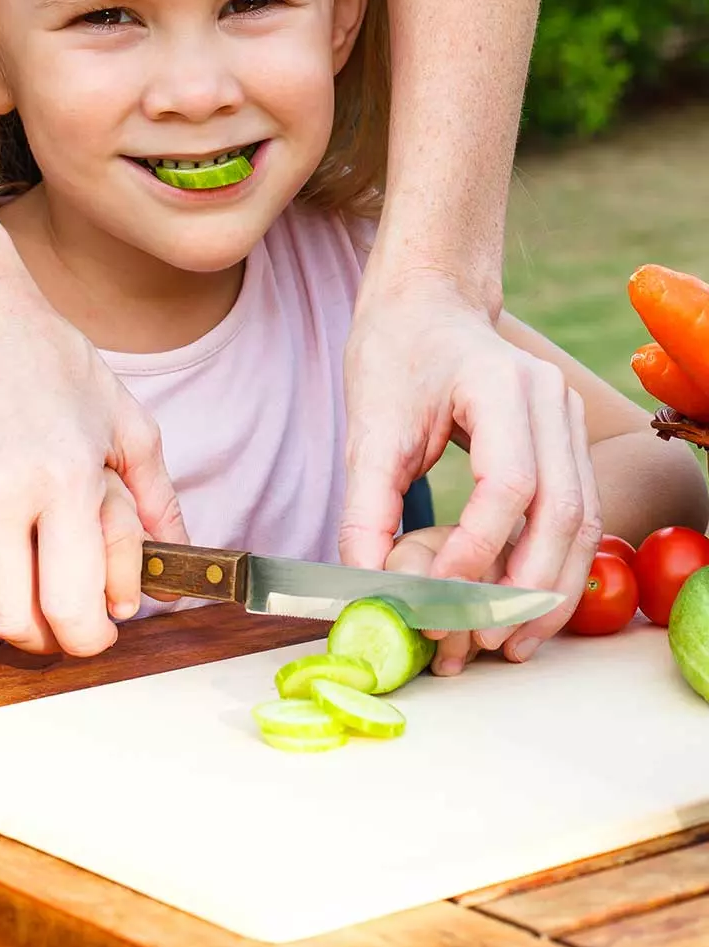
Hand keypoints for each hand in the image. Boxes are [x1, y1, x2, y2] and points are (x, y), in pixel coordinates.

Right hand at [0, 270, 186, 656]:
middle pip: (15, 623)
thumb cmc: (48, 358)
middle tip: (65, 621)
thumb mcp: (123, 417)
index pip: (72, 606)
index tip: (102, 629)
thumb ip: (156, 495)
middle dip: (48, 640)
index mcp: (63, 480)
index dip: (92, 638)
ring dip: (3, 609)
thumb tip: (176, 557)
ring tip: (27, 581)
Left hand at [338, 272, 601, 661]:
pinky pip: (576, 511)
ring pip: (581, 519)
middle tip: (486, 641)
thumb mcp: (367, 426)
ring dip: (551, 588)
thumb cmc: (394, 353)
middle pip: (562, 509)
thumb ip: (366, 505)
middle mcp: (549, 398)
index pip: (507, 484)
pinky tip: (525, 605)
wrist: (426, 305)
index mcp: (499, 383)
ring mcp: (567, 417)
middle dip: (527, 587)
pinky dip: (555, 564)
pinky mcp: (567, 439)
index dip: (476, 549)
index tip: (439, 597)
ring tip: (511, 641)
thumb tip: (367, 584)